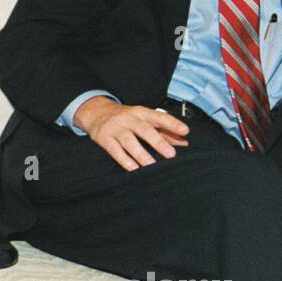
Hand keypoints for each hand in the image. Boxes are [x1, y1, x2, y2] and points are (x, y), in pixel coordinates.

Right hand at [74, 96, 188, 170]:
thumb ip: (165, 131)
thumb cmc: (126, 118)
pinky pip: (115, 150)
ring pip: (129, 141)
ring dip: (141, 154)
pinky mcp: (104, 138)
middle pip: (144, 129)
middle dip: (158, 142)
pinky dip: (125, 160)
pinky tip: (134, 168)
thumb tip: (184, 142)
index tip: (185, 131)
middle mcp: (128, 119)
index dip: (172, 123)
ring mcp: (115, 128)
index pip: (159, 117)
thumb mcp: (144, 120)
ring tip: (151, 165)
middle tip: (171, 154)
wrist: (96, 113)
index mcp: (141, 112)